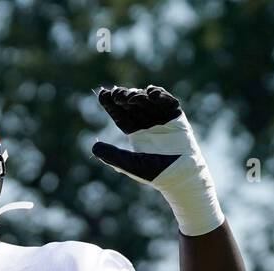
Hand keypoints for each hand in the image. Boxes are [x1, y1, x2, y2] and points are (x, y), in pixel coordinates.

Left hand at [91, 85, 223, 236]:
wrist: (180, 175)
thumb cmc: (156, 173)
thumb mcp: (130, 164)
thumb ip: (112, 156)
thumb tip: (94, 147)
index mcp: (136, 133)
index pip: (120, 115)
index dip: (110, 105)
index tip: (101, 94)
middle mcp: (147, 124)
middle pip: (132, 105)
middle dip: (123, 97)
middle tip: (116, 94)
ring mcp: (162, 119)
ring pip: (148, 101)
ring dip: (139, 95)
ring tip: (131, 97)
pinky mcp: (176, 116)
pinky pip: (168, 102)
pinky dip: (160, 96)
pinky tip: (151, 93)